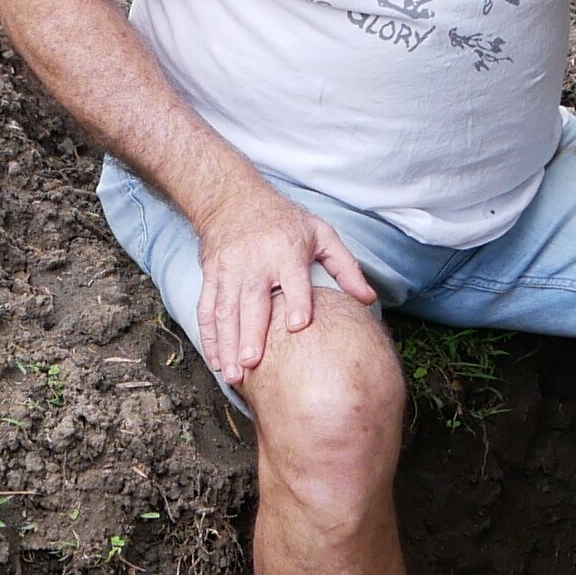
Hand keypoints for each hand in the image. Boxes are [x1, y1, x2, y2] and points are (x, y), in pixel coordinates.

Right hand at [194, 191, 376, 384]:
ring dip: (227, 344)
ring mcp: (230, 269)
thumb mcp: (321, 233)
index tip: (299, 326)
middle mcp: (256, 260)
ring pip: (225, 311)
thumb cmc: (284, 220)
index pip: (293, 277)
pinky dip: (210, 337)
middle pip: (252, 301)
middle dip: (250, 333)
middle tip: (252, 364)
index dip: (296, 300)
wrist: (233, 199)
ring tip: (233, 374)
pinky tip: (216, 360)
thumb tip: (368, 299)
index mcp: (286, 249)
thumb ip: (345, 266)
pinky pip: (207, 309)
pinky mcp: (212, 276)